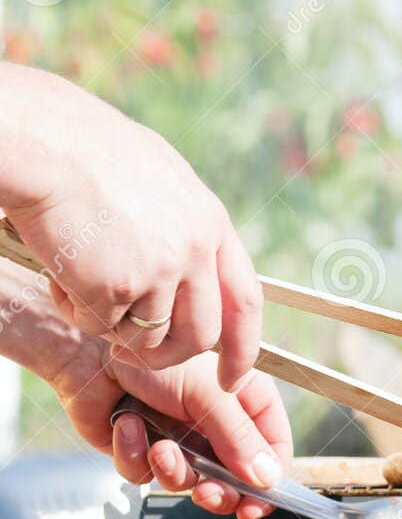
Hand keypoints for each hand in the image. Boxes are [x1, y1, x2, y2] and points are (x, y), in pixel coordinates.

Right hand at [0, 64, 261, 390]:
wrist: (39, 141)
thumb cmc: (83, 150)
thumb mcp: (156, 179)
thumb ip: (180, 225)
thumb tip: (192, 269)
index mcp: (211, 222)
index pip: (245, 301)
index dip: (242, 348)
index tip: (233, 378)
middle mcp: (196, 249)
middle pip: (199, 335)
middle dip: (167, 357)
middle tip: (130, 354)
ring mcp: (160, 270)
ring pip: (146, 338)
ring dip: (111, 327)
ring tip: (78, 282)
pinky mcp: (117, 286)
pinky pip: (99, 325)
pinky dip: (75, 310)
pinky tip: (59, 271)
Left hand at [47, 342, 290, 518]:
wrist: (87, 355)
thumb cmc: (152, 360)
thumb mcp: (209, 395)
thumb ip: (240, 439)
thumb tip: (269, 480)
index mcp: (245, 403)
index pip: (273, 451)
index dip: (268, 483)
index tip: (254, 506)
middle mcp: (216, 425)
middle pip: (234, 479)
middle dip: (218, 491)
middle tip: (207, 493)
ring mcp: (181, 439)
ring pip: (189, 482)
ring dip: (172, 470)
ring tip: (159, 447)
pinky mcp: (143, 450)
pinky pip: (146, 474)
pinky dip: (135, 455)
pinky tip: (127, 426)